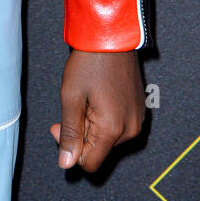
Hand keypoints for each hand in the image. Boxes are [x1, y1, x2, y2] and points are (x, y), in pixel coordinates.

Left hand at [49, 48, 144, 172]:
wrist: (111, 36)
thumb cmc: (89, 62)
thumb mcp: (71, 97)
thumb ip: (69, 134)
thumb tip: (66, 164)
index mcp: (113, 129)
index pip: (89, 163)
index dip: (70, 149)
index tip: (59, 125)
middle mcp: (130, 129)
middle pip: (98, 150)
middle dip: (80, 134)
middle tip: (71, 106)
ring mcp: (137, 119)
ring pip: (107, 138)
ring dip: (92, 125)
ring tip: (86, 98)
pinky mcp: (139, 110)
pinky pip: (119, 126)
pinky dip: (105, 118)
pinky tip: (98, 97)